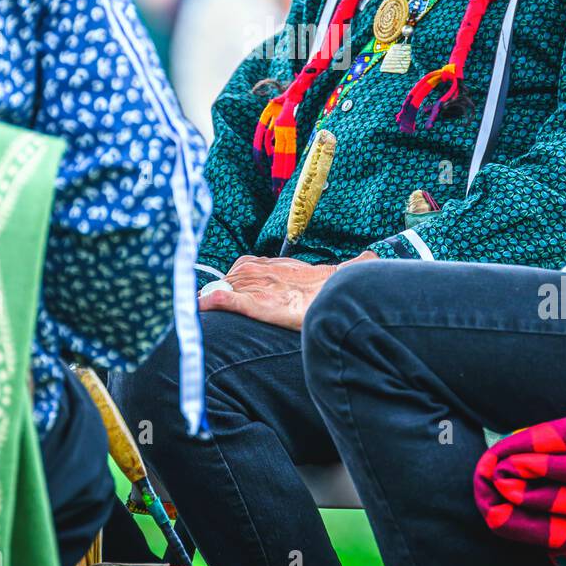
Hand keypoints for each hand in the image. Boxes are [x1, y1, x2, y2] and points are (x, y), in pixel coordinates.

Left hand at [199, 252, 378, 330]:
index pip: (245, 267)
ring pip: (225, 287)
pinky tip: (200, 306)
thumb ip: (350, 264)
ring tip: (192, 309)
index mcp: (280, 266)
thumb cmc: (342, 288)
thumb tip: (373, 256)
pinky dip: (212, 302)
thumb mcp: (343, 273)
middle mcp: (265, 271)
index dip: (233, 280)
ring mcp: (260, 286)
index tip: (219, 292)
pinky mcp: (258, 303)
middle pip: (230, 278)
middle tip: (200, 305)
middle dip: (216, 291)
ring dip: (208, 298)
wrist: (344, 297)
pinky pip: (228, 299)